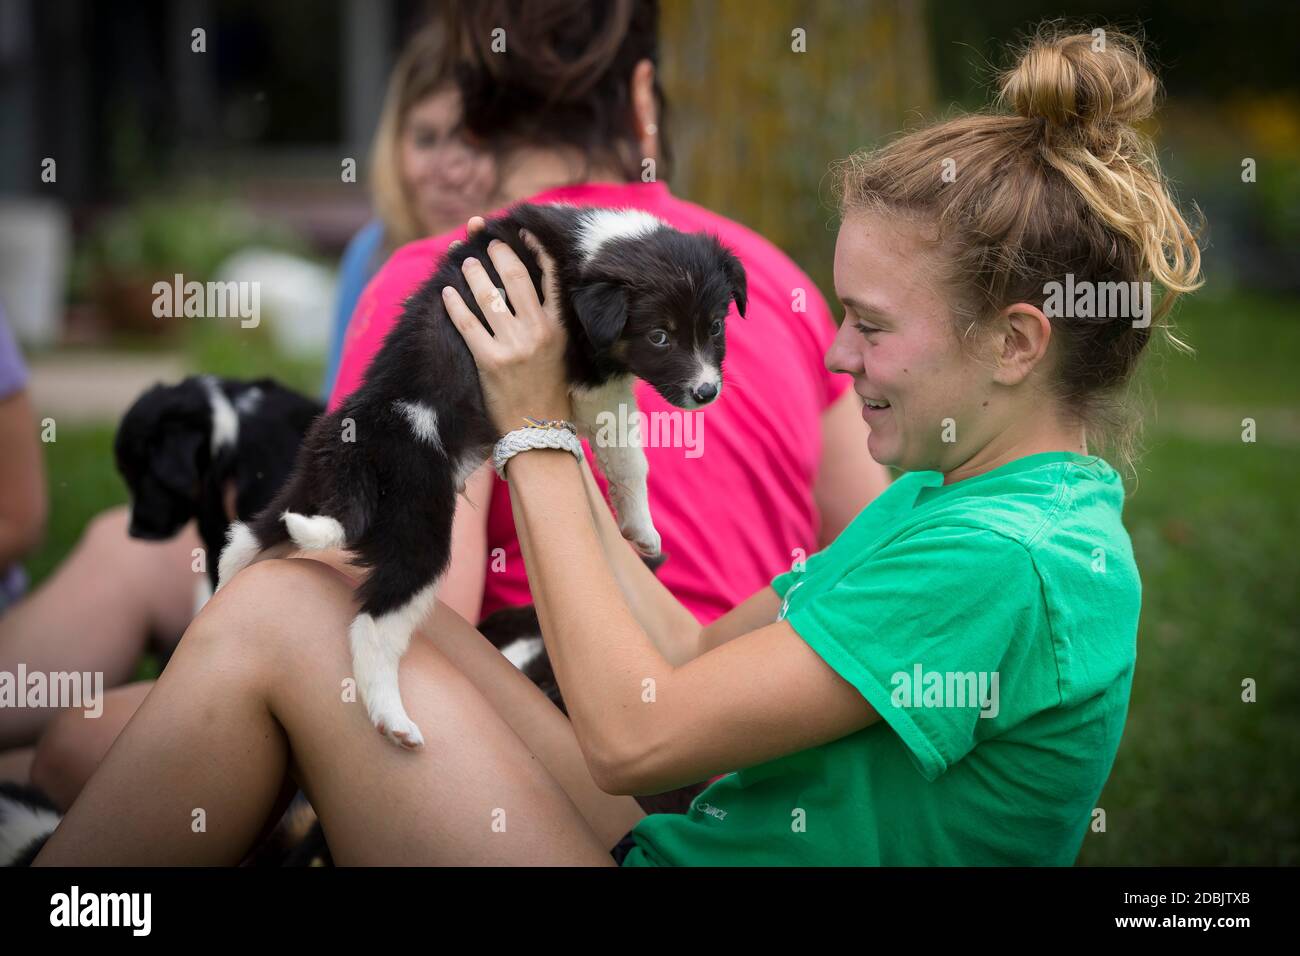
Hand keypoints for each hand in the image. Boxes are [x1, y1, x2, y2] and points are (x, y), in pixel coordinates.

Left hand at [442, 222, 571, 435]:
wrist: (539, 429)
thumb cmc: (548, 388)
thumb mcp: (560, 350)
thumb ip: (546, 318)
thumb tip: (524, 286)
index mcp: (558, 326)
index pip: (550, 276)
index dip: (535, 248)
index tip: (522, 231)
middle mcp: (538, 331)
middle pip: (515, 277)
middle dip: (499, 252)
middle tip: (487, 240)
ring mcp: (513, 346)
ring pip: (488, 296)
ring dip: (473, 272)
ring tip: (466, 261)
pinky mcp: (490, 361)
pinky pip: (467, 323)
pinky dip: (454, 304)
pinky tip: (446, 292)